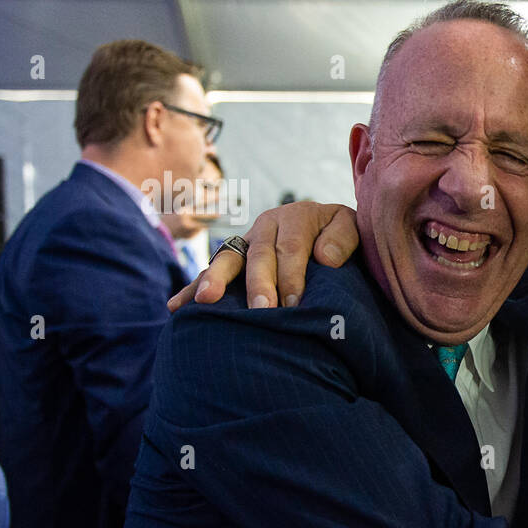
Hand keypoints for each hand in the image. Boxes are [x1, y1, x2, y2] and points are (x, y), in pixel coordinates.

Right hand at [167, 201, 358, 311]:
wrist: (330, 230)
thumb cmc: (342, 235)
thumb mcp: (351, 227)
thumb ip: (343, 237)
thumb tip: (325, 257)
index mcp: (295, 217)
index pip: (291, 247)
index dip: (291, 275)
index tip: (293, 304)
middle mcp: (266, 226)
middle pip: (259, 255)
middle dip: (259, 283)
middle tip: (261, 310)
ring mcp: (246, 242)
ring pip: (228, 259)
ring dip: (217, 281)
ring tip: (206, 301)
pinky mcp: (234, 259)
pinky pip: (212, 273)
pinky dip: (193, 288)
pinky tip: (176, 306)